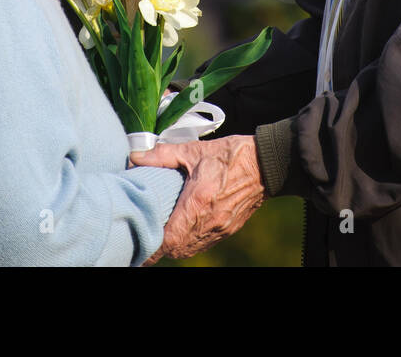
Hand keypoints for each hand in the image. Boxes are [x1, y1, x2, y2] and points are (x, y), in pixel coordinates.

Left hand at [131, 135, 264, 263]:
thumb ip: (162, 155)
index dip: (151, 247)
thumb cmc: (230, 155)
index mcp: (197, 202)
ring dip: (174, 246)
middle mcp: (209, 222)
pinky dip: (189, 242)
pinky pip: (203, 244)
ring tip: (161, 233)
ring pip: (190, 250)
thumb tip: (134, 157)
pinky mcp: (228, 229)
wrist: (266, 164)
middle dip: (160, 247)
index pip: (169, 240)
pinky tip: (183, 229)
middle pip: (177, 250)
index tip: (138, 243)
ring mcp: (220, 228)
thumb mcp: (194, 150)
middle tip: (145, 235)